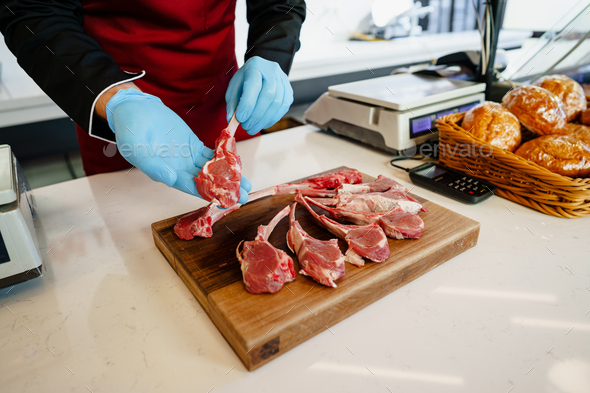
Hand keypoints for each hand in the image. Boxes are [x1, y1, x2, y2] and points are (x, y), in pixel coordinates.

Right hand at [106, 88, 251, 202]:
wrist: (133, 108)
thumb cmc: (129, 130)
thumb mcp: (135, 149)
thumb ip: (153, 166)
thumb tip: (171, 179)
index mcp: (166, 173)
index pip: (190, 186)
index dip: (208, 193)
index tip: (225, 199)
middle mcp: (179, 168)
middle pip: (206, 182)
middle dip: (225, 189)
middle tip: (244, 196)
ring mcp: (187, 157)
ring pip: (211, 170)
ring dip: (228, 177)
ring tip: (246, 184)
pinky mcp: (192, 144)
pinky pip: (210, 154)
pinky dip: (223, 158)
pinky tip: (236, 163)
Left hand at [225, 56, 293, 134]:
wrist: (262, 70)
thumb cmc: (246, 79)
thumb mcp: (234, 86)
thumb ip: (232, 102)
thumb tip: (232, 119)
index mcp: (255, 66)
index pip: (254, 85)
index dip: (248, 104)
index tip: (240, 119)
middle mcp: (272, 71)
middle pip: (268, 95)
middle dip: (256, 115)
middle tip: (246, 127)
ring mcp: (283, 81)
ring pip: (277, 103)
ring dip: (264, 120)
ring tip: (253, 128)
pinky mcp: (289, 91)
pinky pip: (283, 108)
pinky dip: (272, 119)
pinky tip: (263, 123)